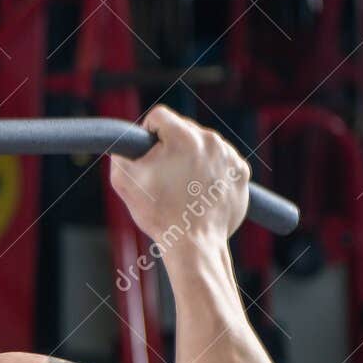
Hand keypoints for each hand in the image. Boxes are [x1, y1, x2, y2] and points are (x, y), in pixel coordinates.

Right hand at [108, 106, 250, 250]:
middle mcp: (212, 140)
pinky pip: (221, 163)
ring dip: (191, 159)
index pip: (160, 117)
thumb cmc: (159, 214)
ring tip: (183, 188)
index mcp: (185, 137)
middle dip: (171, 148)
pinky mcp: (242, 173)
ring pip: (204, 147)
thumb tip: (127, 144)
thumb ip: (120, 152)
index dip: (147, 133)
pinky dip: (210, 173)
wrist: (194, 245)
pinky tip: (199, 192)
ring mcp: (231, 157)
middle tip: (164, 177)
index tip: (147, 153)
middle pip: (184, 130)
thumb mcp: (124, 181)